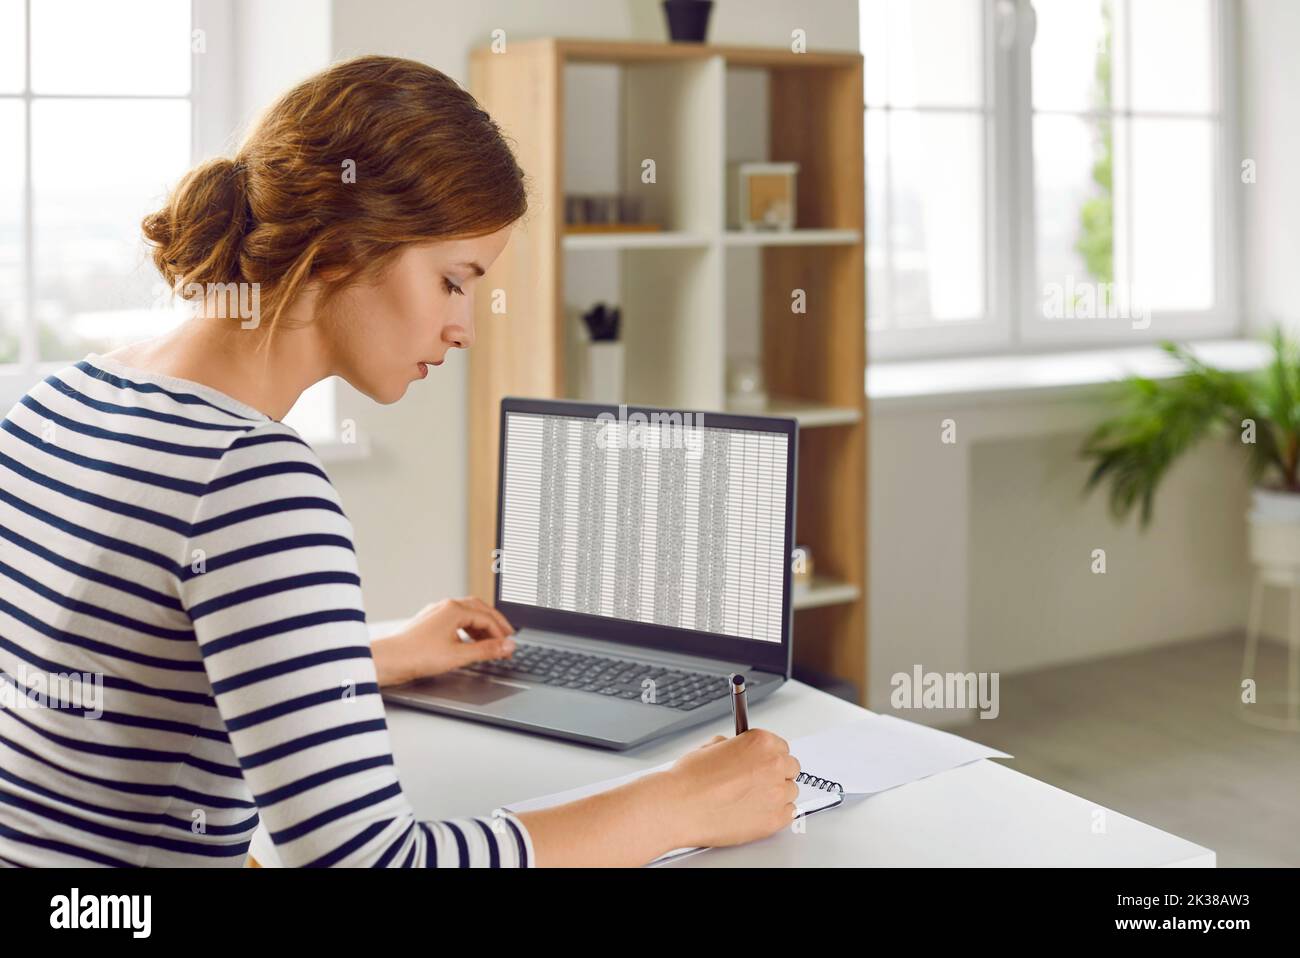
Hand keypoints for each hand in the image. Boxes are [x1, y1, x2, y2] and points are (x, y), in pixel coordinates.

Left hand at [372, 597, 515, 686]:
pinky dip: (467, 629)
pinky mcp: (428, 623)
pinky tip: (467, 641)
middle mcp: (445, 607)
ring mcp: (435, 613)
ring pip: (466, 613)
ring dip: (481, 626)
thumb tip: (508, 646)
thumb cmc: (417, 656)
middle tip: (506, 637)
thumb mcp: (459, 656)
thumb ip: (487, 650)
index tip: (509, 645)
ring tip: (489, 641)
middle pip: (479, 609)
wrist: (388, 661)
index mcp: (454, 609)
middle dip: (494, 623)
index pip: (487, 617)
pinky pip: (454, 620)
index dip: (501, 632)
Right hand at [654, 729, 800, 849]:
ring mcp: (776, 794)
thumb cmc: (690, 780)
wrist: (680, 806)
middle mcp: (773, 765)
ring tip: (752, 799)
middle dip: (775, 773)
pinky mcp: (774, 820)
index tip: (761, 762)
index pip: (781, 747)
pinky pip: (789, 814)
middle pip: (790, 767)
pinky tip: (757, 812)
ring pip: (790, 791)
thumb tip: (738, 754)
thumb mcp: (711, 747)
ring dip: (776, 794)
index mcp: (761, 742)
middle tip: (757, 781)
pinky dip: (777, 814)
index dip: (768, 756)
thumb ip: (734, 748)